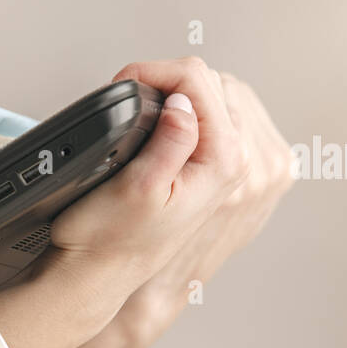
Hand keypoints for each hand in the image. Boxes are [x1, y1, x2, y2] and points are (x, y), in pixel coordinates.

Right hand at [35, 57, 250, 338]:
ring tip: (147, 110)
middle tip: (131, 97)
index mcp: (224, 163)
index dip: (153, 72)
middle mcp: (242, 165)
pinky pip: (223, 120)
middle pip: (215, 83)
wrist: (105, 275)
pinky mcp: (228, 173)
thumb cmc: (107, 240)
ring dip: (184, 94)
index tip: (122, 83)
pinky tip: (170, 125)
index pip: (199, 80)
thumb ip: (169, 141)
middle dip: (170, 82)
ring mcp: (239, 170)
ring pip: (221, 98)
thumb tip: (183, 103)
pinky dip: (196, 113)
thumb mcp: (135, 188)